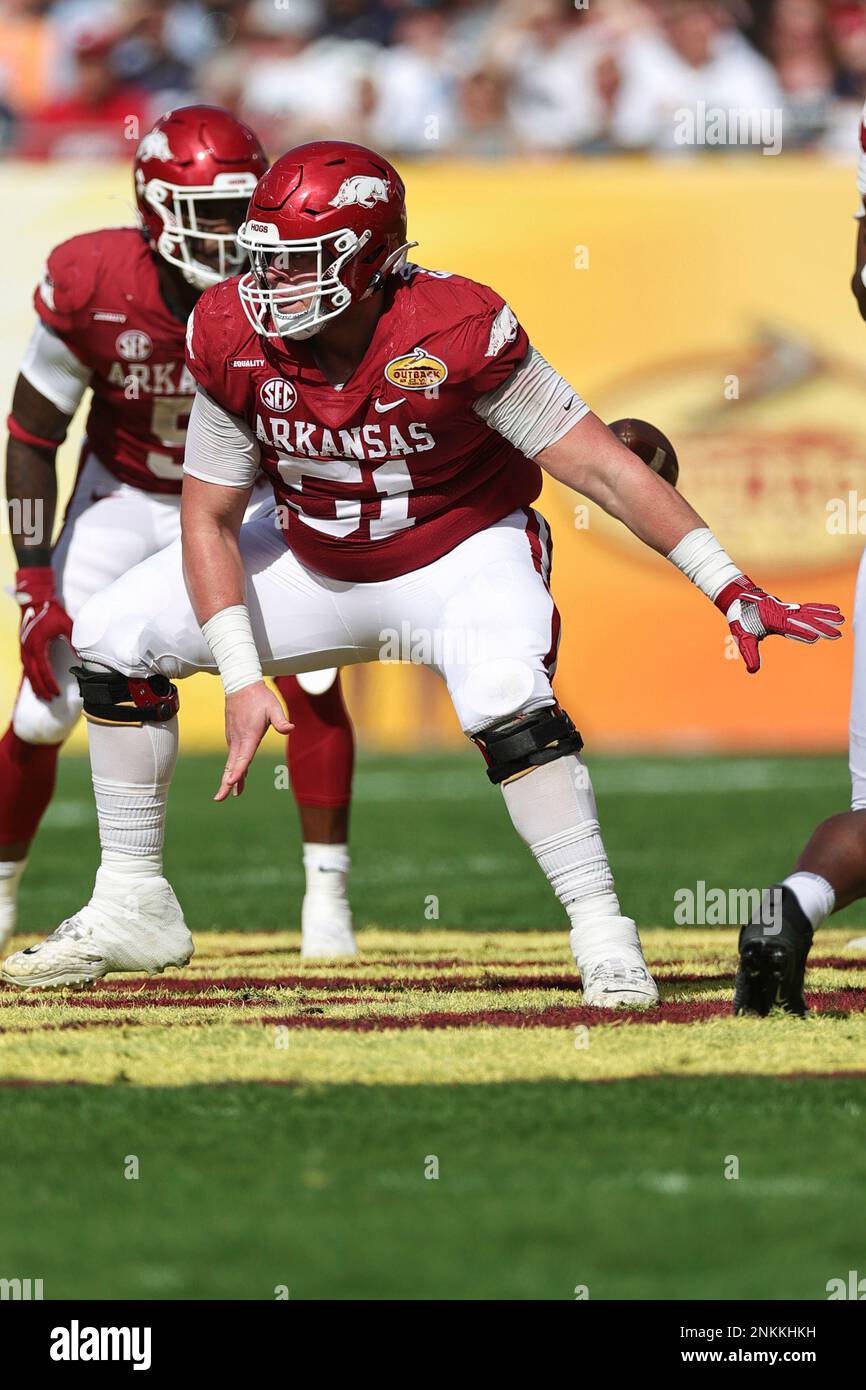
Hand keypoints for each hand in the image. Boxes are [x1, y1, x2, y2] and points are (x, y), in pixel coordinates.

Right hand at [15, 566, 73, 700]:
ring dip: (35, 684)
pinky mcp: (24, 645)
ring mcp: (23, 648)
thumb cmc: (51, 611)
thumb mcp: (66, 625)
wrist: (35, 598)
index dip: (50, 683)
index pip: (44, 670)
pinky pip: (26, 666)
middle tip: (50, 699)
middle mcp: (27, 649)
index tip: (57, 693)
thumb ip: (74, 641)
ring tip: (42, 695)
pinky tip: (35, 681)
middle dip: (42, 688)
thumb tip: (83, 657)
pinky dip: (31, 676)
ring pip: (28, 672)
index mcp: (37, 646)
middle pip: (33, 675)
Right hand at [215, 680, 292, 801]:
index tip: (231, 783)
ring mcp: (233, 738)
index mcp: (248, 735)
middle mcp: (238, 739)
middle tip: (220, 798)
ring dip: (230, 777)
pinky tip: (236, 777)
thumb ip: (281, 720)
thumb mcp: (274, 707)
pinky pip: (233, 756)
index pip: (243, 758)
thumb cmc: (260, 697)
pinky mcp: (232, 736)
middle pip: (232, 765)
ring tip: (230, 793)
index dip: (238, 771)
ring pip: (231, 762)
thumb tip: (291, 728)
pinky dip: (233, 768)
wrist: (241, 685)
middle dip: (226, 783)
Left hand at [715, 575, 843, 673]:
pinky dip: (820, 609)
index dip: (801, 632)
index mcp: (772, 620)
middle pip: (805, 620)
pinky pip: (807, 608)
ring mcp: (787, 609)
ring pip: (809, 612)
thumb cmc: (741, 619)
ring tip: (841, 619)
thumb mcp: (742, 638)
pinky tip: (833, 611)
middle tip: (836, 634)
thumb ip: (749, 654)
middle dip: (820, 627)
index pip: (789, 628)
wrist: (740, 599)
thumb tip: (752, 670)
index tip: (815, 637)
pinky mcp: (790, 608)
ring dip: (825, 616)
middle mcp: (782, 613)